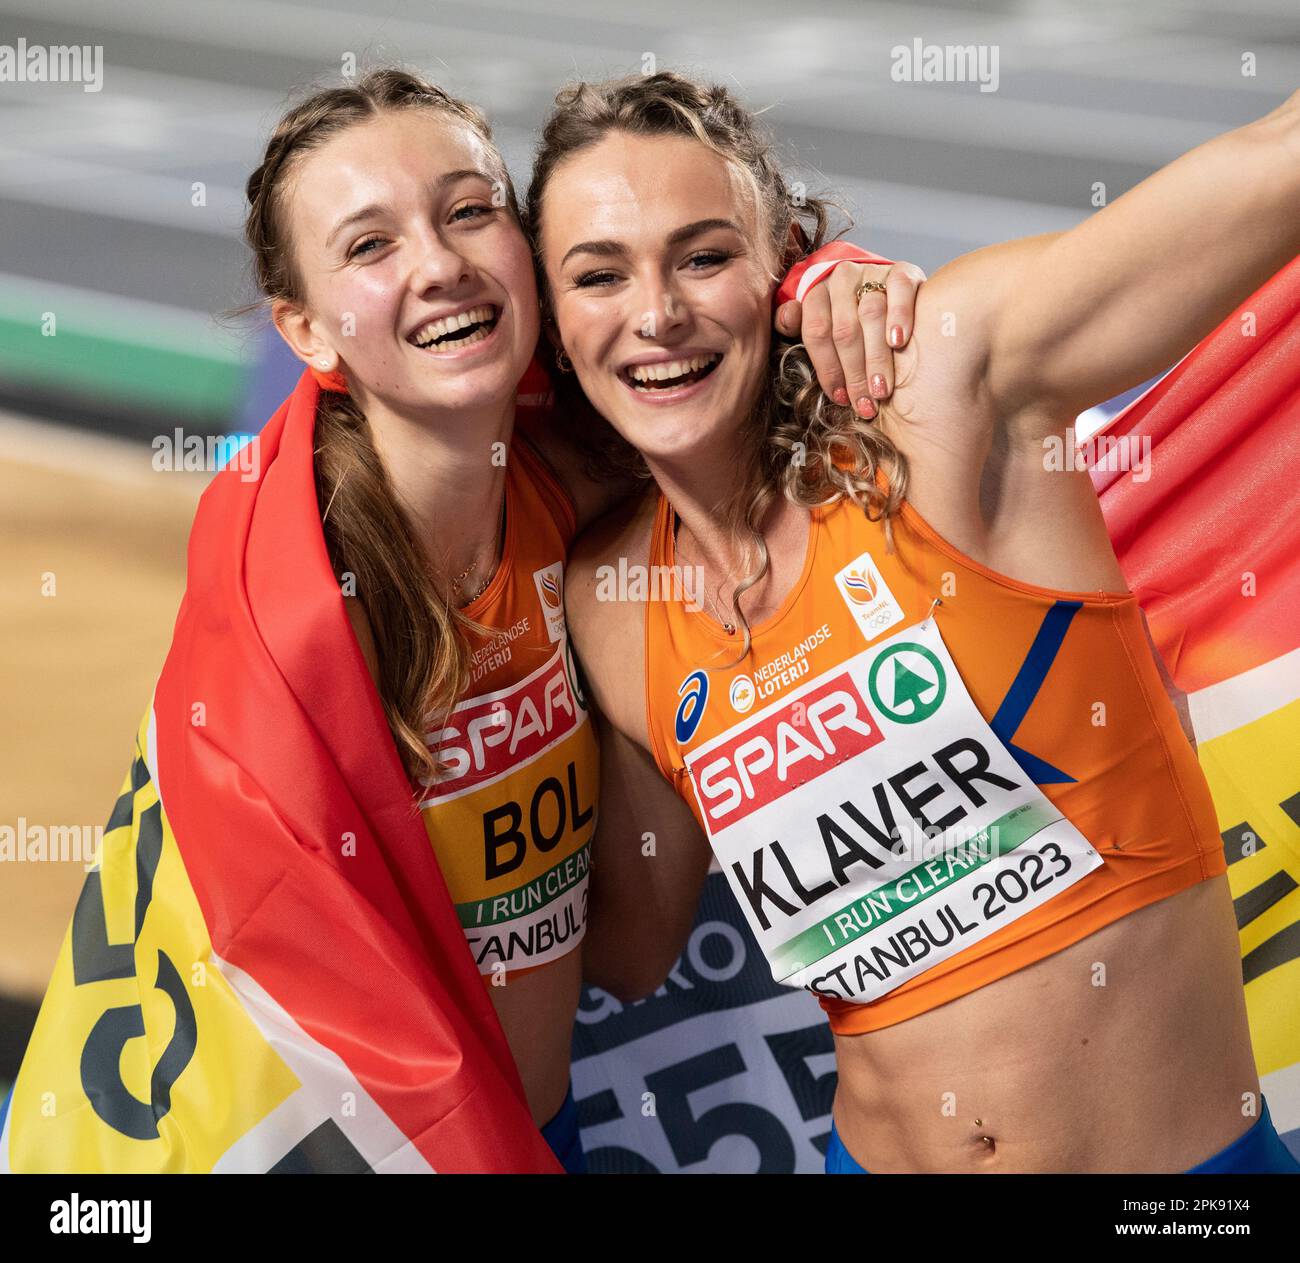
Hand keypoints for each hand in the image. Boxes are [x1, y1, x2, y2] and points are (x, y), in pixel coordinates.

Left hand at [775, 260, 926, 418]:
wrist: (889, 292)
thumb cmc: (848, 319)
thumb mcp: (819, 323)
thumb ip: (796, 324)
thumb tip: (787, 318)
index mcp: (816, 291)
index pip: (817, 331)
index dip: (827, 368)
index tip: (839, 398)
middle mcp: (842, 277)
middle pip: (844, 330)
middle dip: (854, 372)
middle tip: (864, 403)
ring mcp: (873, 271)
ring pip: (871, 314)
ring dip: (876, 357)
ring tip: (881, 389)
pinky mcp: (904, 271)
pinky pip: (900, 290)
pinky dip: (900, 316)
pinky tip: (898, 342)